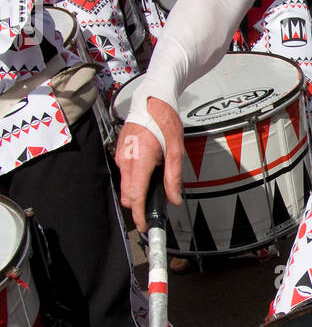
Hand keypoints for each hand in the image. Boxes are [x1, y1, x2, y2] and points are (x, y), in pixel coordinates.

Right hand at [116, 98, 183, 232]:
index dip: (140, 215)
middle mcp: (126, 160)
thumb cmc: (164, 120)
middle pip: (128, 195)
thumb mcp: (175, 150)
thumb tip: (174, 199)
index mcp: (139, 161)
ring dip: (137, 192)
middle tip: (154, 211)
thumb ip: (173, 177)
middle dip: (139, 206)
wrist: (151, 100)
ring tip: (154, 189)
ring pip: (125, 185)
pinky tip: (148, 174)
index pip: (135, 197)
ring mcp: (121, 156)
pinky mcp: (120, 151)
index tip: (145, 227)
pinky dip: (135, 180)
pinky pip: (125, 173)